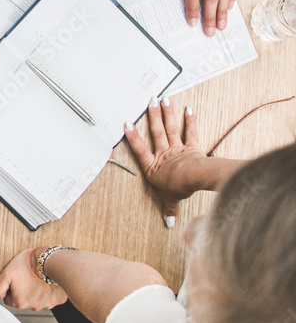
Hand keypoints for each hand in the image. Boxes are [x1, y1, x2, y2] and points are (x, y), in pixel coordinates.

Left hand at [0, 248, 68, 311]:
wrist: (50, 261)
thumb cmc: (28, 265)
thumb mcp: (6, 273)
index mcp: (20, 302)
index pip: (9, 299)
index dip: (10, 288)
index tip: (15, 279)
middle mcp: (34, 307)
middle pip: (23, 300)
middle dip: (23, 290)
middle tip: (26, 277)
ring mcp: (47, 304)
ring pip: (37, 299)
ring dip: (36, 291)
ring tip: (37, 278)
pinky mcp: (58, 300)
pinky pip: (50, 297)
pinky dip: (48, 290)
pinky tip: (47, 281)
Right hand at [124, 97, 205, 225]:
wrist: (194, 178)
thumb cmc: (179, 187)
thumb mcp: (171, 199)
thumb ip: (170, 209)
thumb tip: (170, 223)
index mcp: (155, 166)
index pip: (141, 149)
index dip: (133, 137)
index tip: (127, 124)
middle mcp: (165, 154)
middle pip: (156, 132)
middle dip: (153, 116)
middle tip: (150, 101)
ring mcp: (178, 149)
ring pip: (170, 128)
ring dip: (167, 113)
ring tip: (164, 99)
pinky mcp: (192, 148)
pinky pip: (191, 132)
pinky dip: (191, 120)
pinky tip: (188, 109)